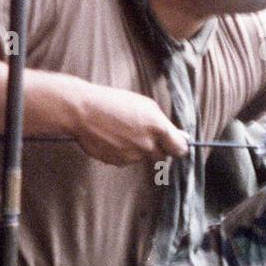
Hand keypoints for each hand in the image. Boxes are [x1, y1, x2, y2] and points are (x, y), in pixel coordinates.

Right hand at [67, 82, 188, 164]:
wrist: (83, 111)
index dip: (178, 147)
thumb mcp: (145, 106)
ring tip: (121, 131)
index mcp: (158, 128)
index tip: (176, 145)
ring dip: (137, 148)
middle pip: (161, 156)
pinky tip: (112, 138)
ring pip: (142, 157)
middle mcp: (147, 145)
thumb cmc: (114, 103)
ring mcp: (132, 156)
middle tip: (142, 133)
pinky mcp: (117, 162)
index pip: (180, 149)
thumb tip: (182, 137)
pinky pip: (126, 160)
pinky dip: (122, 152)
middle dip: (156, 147)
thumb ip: (164, 124)